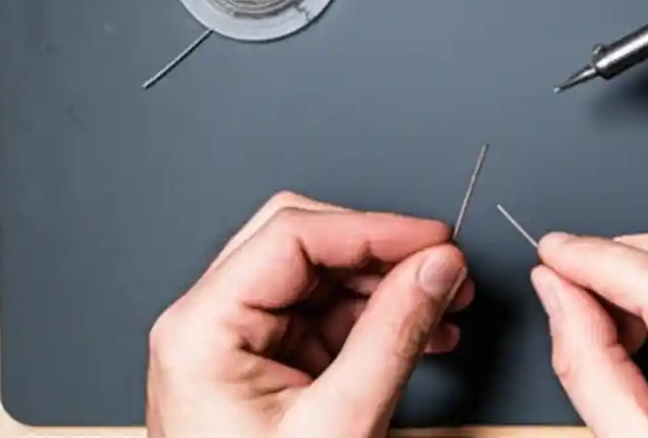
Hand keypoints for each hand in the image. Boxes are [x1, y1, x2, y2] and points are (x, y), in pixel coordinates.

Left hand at [147, 192, 472, 437]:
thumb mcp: (338, 425)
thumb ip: (393, 335)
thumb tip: (436, 267)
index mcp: (202, 329)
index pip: (292, 235)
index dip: (373, 229)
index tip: (435, 240)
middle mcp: (208, 324)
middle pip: (302, 244)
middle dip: (380, 252)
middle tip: (441, 266)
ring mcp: (234, 343)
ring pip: (318, 277)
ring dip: (386, 285)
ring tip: (445, 303)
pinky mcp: (262, 365)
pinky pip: (323, 316)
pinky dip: (375, 318)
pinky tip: (424, 332)